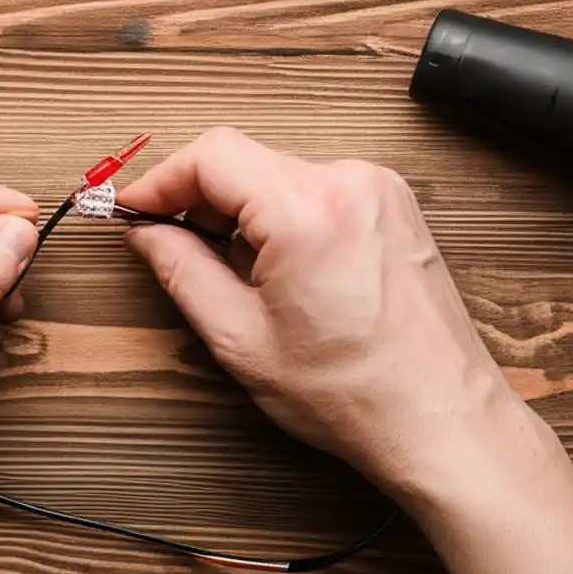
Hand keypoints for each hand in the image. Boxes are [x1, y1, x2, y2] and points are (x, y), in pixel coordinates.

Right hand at [120, 127, 572, 573]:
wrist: (440, 419)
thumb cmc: (354, 392)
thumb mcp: (240, 337)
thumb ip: (181, 270)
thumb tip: (146, 233)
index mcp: (307, 210)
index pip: (211, 154)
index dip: (159, 179)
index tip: (133, 207)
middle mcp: (349, 183)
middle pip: (243, 158)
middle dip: (196, 196)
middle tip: (168, 241)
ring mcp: (378, 190)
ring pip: (276, 172)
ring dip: (239, 207)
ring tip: (230, 267)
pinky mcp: (393, 205)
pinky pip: (314, 186)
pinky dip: (279, 212)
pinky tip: (275, 264)